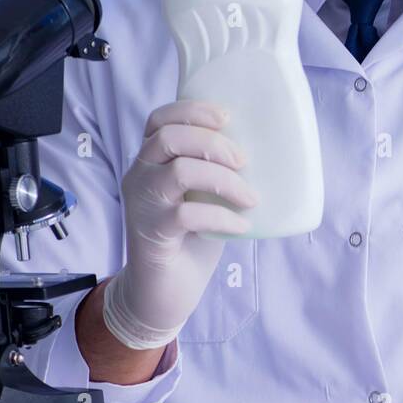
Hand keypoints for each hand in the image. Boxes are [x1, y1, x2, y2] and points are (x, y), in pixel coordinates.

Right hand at [103, 100, 257, 349]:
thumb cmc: (191, 238)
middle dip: (212, 142)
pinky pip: (187, 214)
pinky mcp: (151, 234)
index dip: (192, 110)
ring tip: (250, 197)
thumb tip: (263, 148)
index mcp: (151, 161)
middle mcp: (139, 176)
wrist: (163, 292)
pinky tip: (242, 226)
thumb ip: (216, 170)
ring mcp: (142, 205)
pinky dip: (222, 217)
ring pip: (178, 171)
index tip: (227, 117)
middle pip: (167, 137)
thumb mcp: (204, 194)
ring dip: (224, 180)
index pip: (159, 119)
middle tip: (244, 161)